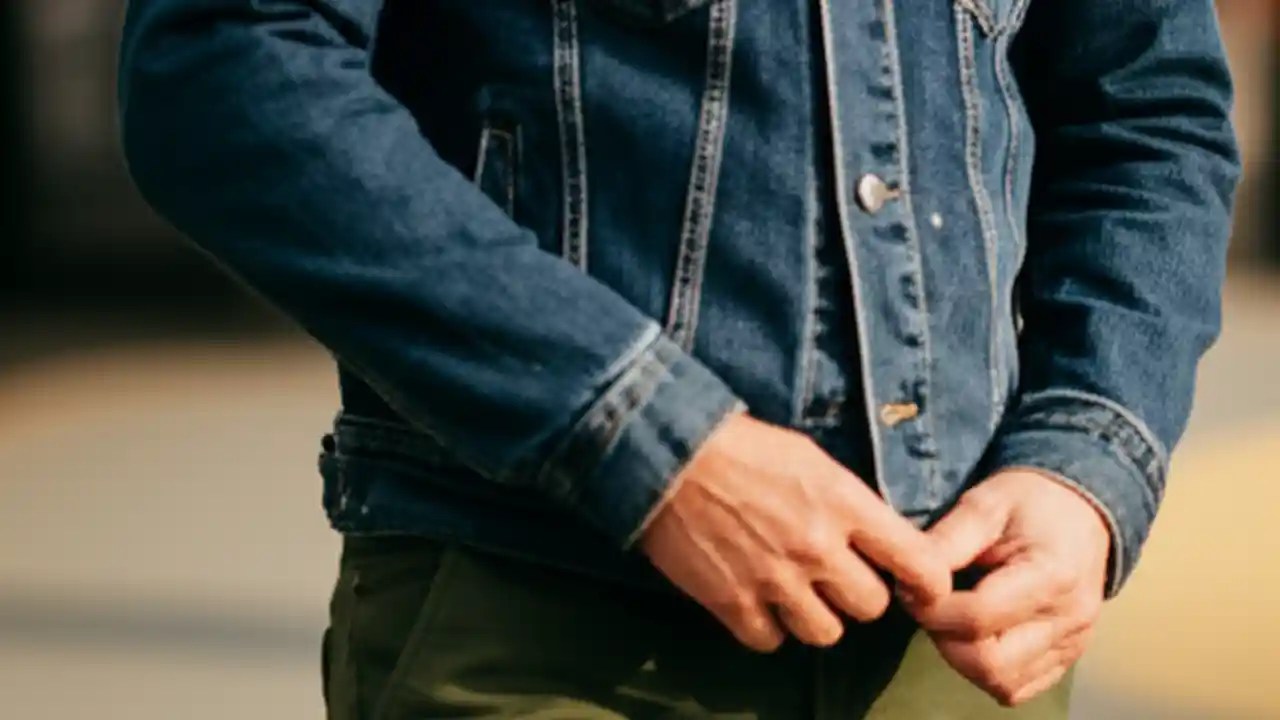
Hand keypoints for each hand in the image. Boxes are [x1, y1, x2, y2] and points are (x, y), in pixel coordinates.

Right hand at [639, 412, 950, 651]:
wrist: (670, 454)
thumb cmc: (743, 447)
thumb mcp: (812, 460)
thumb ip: (849, 503)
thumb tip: (876, 540)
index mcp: (844, 504)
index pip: (918, 564)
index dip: (927, 584)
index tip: (917, 587)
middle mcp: (817, 547)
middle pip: (871, 607)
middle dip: (856, 595)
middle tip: (834, 577)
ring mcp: (775, 579)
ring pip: (825, 633)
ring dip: (814, 616)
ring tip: (794, 591)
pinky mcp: (732, 602)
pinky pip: (770, 641)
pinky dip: (766, 626)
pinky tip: (757, 599)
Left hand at [906, 469, 1109, 705]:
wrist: (1082, 511)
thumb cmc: (1029, 502)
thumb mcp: (984, 503)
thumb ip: (946, 541)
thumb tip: (909, 579)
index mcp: (1052, 576)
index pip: (977, 618)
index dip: (932, 608)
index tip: (912, 586)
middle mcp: (1069, 620)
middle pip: (990, 663)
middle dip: (944, 639)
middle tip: (930, 605)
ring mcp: (1073, 645)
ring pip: (1002, 684)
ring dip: (962, 658)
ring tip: (952, 618)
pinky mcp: (1068, 658)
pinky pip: (1018, 688)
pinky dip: (987, 671)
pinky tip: (976, 635)